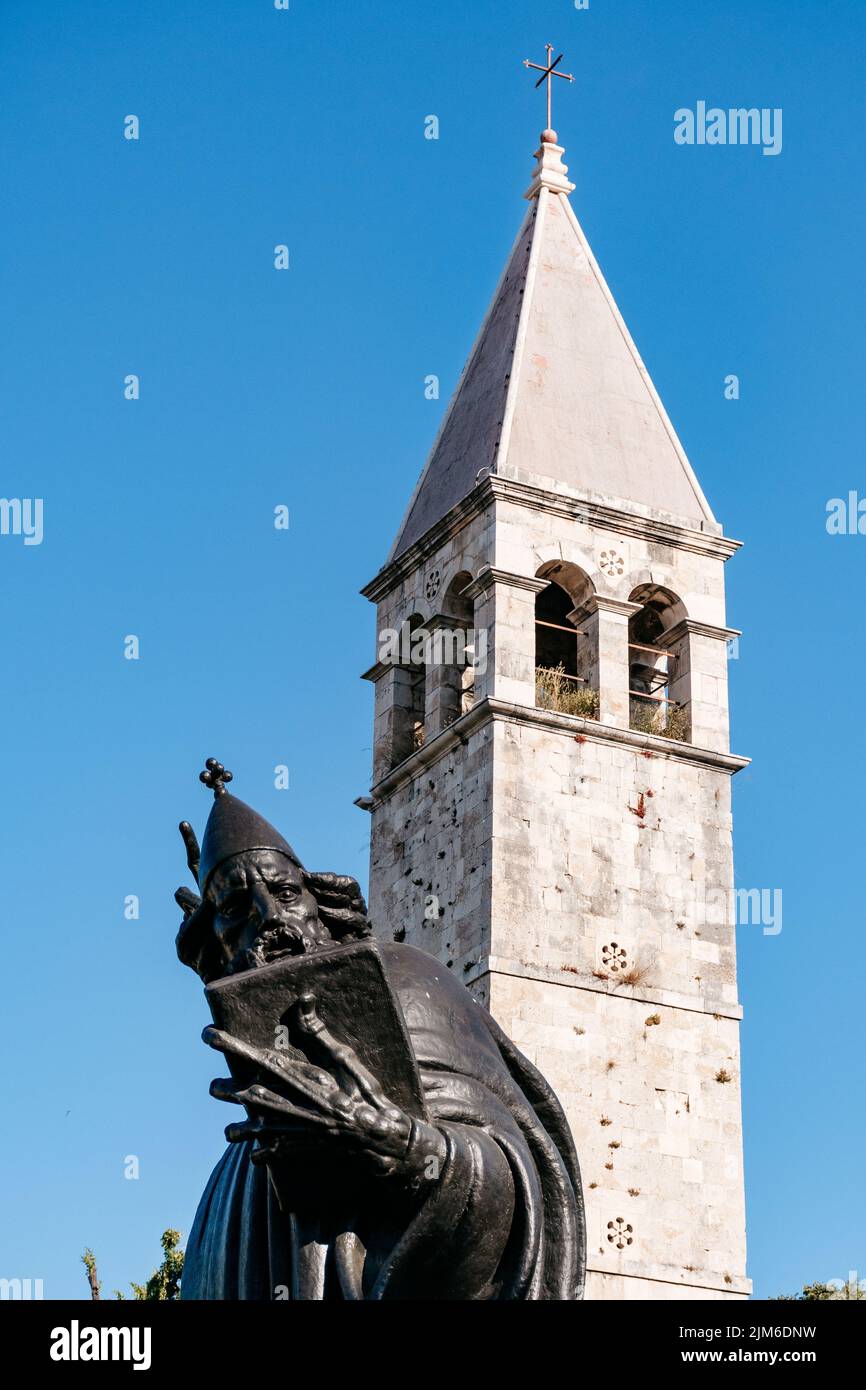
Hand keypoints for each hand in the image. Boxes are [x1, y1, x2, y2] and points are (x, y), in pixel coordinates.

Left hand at [204, 994, 445, 1183]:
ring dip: (238, 1128)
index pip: (257, 1056)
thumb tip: (303, 998)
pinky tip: (256, 1154)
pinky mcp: (300, 1148)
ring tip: (229, 1129)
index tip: (208, 1034)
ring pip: (254, 1128)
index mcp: (299, 1077)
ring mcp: (293, 1128)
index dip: (230, 1045)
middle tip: (215, 1088)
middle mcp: (290, 1103)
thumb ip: (318, 1031)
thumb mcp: (343, 1057)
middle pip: (247, 1095)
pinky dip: (263, 1153)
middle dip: (226, 1091)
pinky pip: (273, 1153)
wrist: (378, 1136)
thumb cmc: (363, 1092)